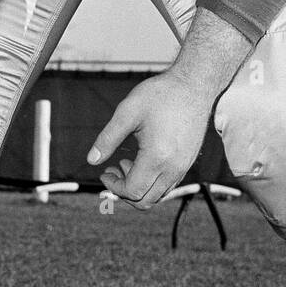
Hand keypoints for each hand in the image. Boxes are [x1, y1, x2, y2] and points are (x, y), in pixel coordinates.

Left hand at [87, 70, 212, 208]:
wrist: (194, 85)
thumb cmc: (161, 94)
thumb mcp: (128, 112)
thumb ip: (107, 138)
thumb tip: (91, 160)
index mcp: (157, 158)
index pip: (132, 191)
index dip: (114, 187)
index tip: (105, 171)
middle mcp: (173, 168)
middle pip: (146, 201)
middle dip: (124, 192)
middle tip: (113, 170)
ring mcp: (183, 167)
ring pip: (158, 196)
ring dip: (139, 187)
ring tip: (127, 162)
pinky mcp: (188, 162)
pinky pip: (169, 185)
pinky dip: (152, 182)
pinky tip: (143, 160)